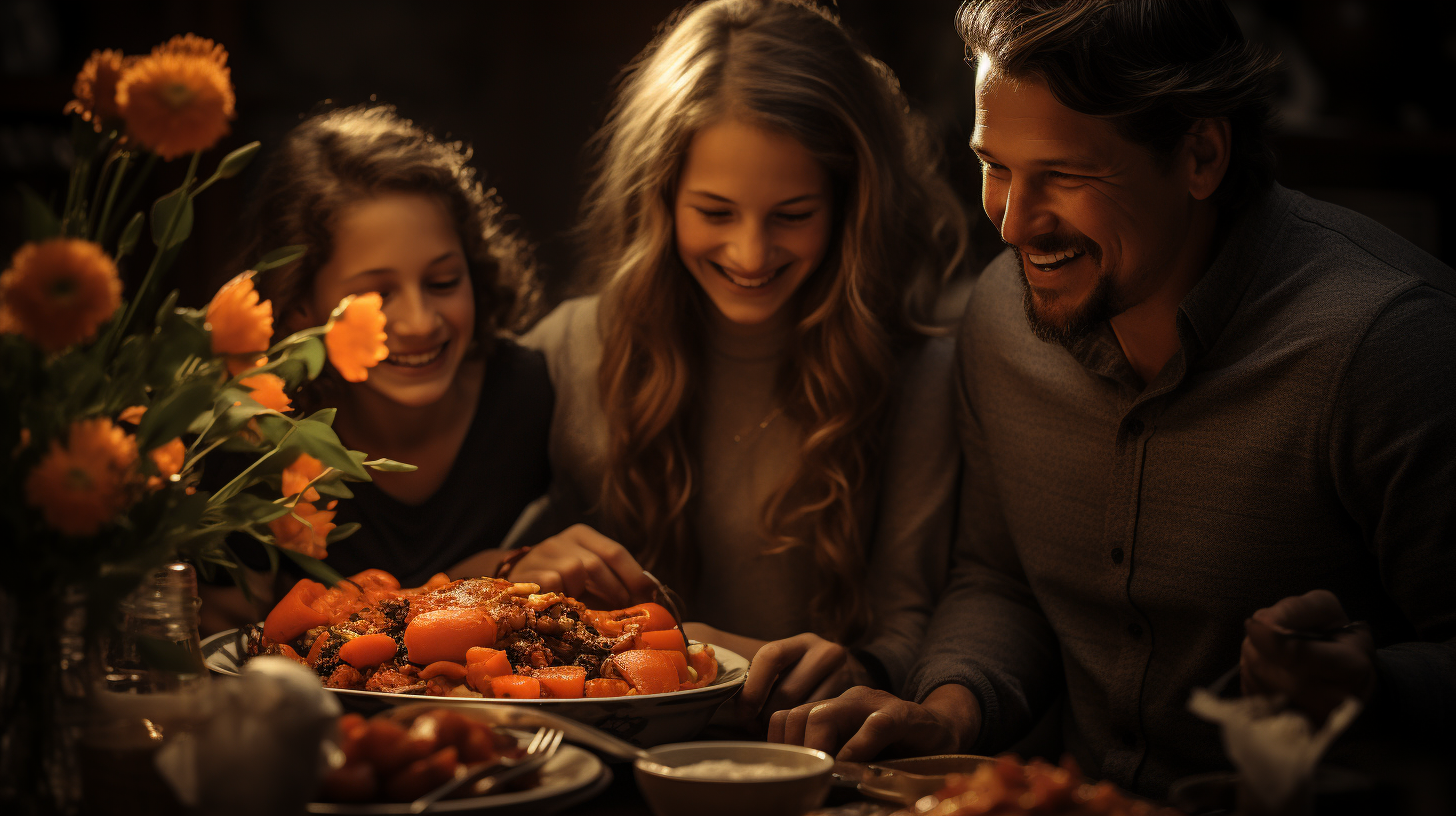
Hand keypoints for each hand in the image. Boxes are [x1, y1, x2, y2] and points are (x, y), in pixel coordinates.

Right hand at [513, 524, 657, 608]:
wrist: (512, 583)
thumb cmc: (560, 584)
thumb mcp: (588, 577)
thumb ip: (614, 581)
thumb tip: (651, 594)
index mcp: (581, 536)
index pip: (615, 551)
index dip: (634, 575)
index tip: (649, 595)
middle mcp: (562, 539)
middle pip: (598, 562)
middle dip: (616, 590)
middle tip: (624, 610)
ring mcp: (542, 554)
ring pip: (575, 569)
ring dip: (585, 594)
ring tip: (587, 608)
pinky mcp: (526, 572)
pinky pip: (553, 584)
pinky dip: (563, 598)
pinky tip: (564, 607)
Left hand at [737, 633, 866, 730]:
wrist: (856, 673)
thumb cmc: (809, 674)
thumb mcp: (792, 665)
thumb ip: (766, 677)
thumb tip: (738, 708)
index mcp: (802, 642)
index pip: (770, 656)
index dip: (753, 688)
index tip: (744, 714)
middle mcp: (826, 652)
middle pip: (787, 691)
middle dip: (767, 715)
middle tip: (757, 728)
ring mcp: (844, 674)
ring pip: (804, 710)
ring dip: (785, 727)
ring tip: (776, 732)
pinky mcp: (853, 697)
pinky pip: (822, 721)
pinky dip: (804, 731)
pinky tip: (797, 734)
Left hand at [767, 684, 976, 760]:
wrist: (941, 730)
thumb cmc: (893, 747)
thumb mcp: (853, 749)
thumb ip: (829, 754)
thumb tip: (798, 781)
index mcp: (831, 708)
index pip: (785, 717)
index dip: (780, 744)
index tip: (790, 772)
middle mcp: (847, 700)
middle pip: (799, 715)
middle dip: (797, 749)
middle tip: (809, 776)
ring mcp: (873, 704)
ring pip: (825, 715)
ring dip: (820, 748)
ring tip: (829, 772)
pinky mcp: (902, 714)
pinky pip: (874, 725)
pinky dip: (859, 747)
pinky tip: (857, 765)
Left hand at [1240, 589, 1375, 725]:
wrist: (1350, 682)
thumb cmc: (1337, 640)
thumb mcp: (1326, 611)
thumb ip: (1296, 609)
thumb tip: (1261, 622)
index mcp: (1350, 668)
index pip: (1295, 654)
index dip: (1266, 636)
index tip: (1254, 623)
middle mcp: (1331, 701)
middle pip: (1267, 668)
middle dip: (1256, 644)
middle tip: (1266, 634)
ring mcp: (1308, 720)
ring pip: (1255, 681)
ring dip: (1251, 659)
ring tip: (1271, 652)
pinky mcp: (1288, 728)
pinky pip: (1251, 695)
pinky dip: (1251, 676)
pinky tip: (1269, 670)